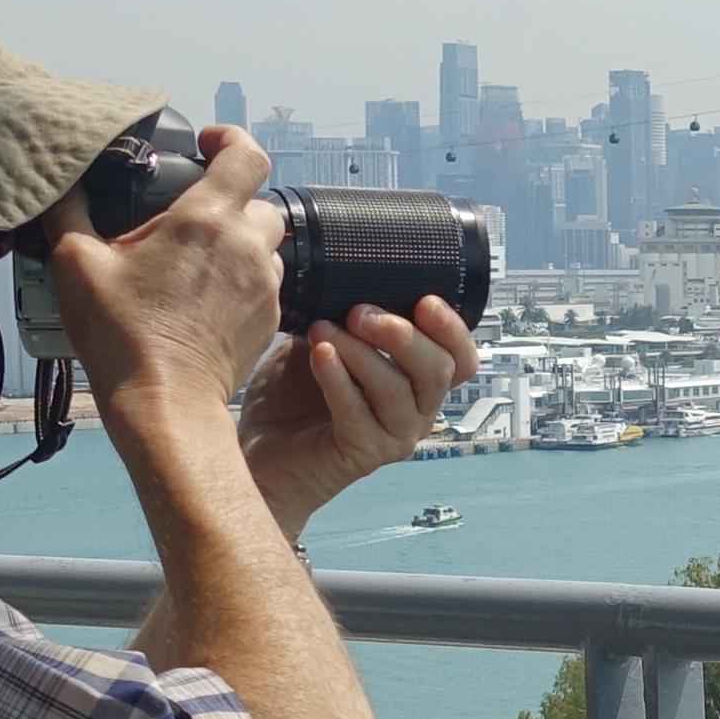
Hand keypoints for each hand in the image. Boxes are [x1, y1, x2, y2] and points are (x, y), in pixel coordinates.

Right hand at [43, 127, 286, 433]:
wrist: (164, 402)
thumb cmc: (123, 337)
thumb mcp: (76, 263)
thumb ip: (68, 211)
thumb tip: (60, 183)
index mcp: (206, 219)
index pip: (246, 153)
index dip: (230, 138)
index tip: (208, 143)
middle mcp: (247, 246)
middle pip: (259, 199)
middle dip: (232, 198)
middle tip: (192, 213)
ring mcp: (264, 284)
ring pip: (268, 243)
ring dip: (240, 241)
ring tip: (197, 259)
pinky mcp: (269, 319)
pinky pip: (266, 283)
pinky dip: (243, 280)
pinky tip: (206, 297)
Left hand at [237, 293, 477, 529]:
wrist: (258, 450)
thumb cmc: (291, 395)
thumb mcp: (323, 339)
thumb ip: (343, 312)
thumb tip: (339, 263)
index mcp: (417, 382)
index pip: (460, 359)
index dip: (453, 330)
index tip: (425, 300)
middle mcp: (416, 412)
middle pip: (439, 371)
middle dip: (402, 335)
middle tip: (360, 312)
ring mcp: (392, 437)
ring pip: (398, 391)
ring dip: (362, 353)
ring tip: (324, 329)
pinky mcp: (362, 455)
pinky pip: (358, 414)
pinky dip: (338, 379)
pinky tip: (319, 353)